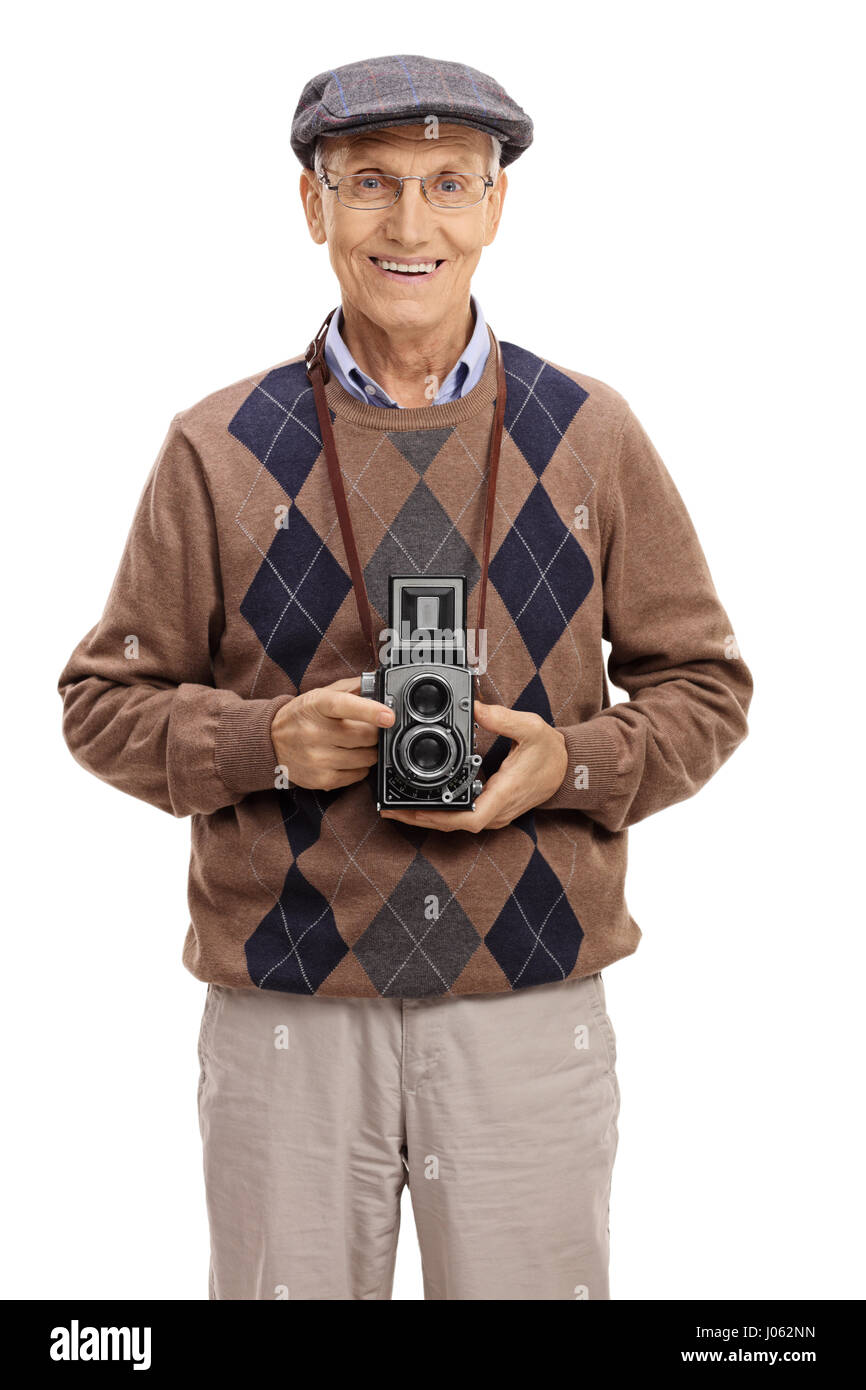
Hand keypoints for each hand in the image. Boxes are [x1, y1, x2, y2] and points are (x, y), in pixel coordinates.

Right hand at [270, 675, 393, 789]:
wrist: (270, 741)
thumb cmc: (302, 715)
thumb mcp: (321, 694)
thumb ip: (351, 687)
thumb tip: (380, 685)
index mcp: (317, 705)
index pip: (345, 706)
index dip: (370, 710)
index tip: (389, 716)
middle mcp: (315, 732)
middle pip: (366, 736)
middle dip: (375, 732)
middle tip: (370, 729)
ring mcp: (317, 758)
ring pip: (366, 757)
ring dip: (370, 751)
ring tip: (357, 744)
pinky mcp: (321, 779)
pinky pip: (358, 775)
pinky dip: (361, 767)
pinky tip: (348, 757)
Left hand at [380, 699, 567, 832]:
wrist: (568, 768)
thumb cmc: (551, 752)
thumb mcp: (531, 728)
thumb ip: (502, 717)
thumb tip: (476, 707)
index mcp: (504, 793)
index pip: (470, 819)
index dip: (440, 817)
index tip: (414, 810)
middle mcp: (498, 810)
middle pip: (454, 826)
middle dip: (421, 819)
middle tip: (391, 810)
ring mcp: (496, 813)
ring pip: (456, 825)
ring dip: (428, 818)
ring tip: (398, 808)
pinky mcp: (493, 810)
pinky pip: (463, 818)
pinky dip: (441, 813)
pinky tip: (423, 804)